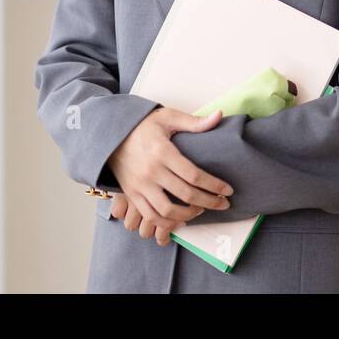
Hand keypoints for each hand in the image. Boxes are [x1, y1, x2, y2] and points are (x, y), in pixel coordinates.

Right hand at [106, 107, 234, 245]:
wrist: (110, 135)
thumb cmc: (143, 125)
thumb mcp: (167, 117)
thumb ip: (194, 121)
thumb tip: (219, 115)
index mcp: (163, 152)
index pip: (194, 175)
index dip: (214, 185)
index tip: (228, 190)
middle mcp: (151, 171)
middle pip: (185, 194)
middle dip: (209, 202)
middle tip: (224, 204)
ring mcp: (140, 185)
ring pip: (168, 210)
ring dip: (189, 215)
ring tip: (203, 210)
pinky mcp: (132, 194)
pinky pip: (150, 215)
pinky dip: (167, 223)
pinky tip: (181, 220)